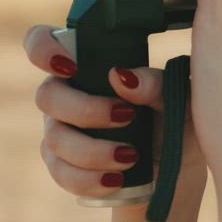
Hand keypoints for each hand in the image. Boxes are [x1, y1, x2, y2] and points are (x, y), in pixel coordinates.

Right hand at [23, 24, 206, 197]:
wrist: (180, 163)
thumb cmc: (177, 115)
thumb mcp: (178, 96)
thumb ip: (153, 83)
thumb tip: (120, 75)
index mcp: (90, 64)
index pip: (42, 42)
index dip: (42, 49)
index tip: (70, 66)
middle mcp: (68, 93)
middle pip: (47, 96)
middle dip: (85, 110)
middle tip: (126, 116)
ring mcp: (61, 130)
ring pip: (55, 139)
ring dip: (92, 150)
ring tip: (131, 156)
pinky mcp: (64, 165)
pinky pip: (62, 173)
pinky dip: (89, 178)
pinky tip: (115, 179)